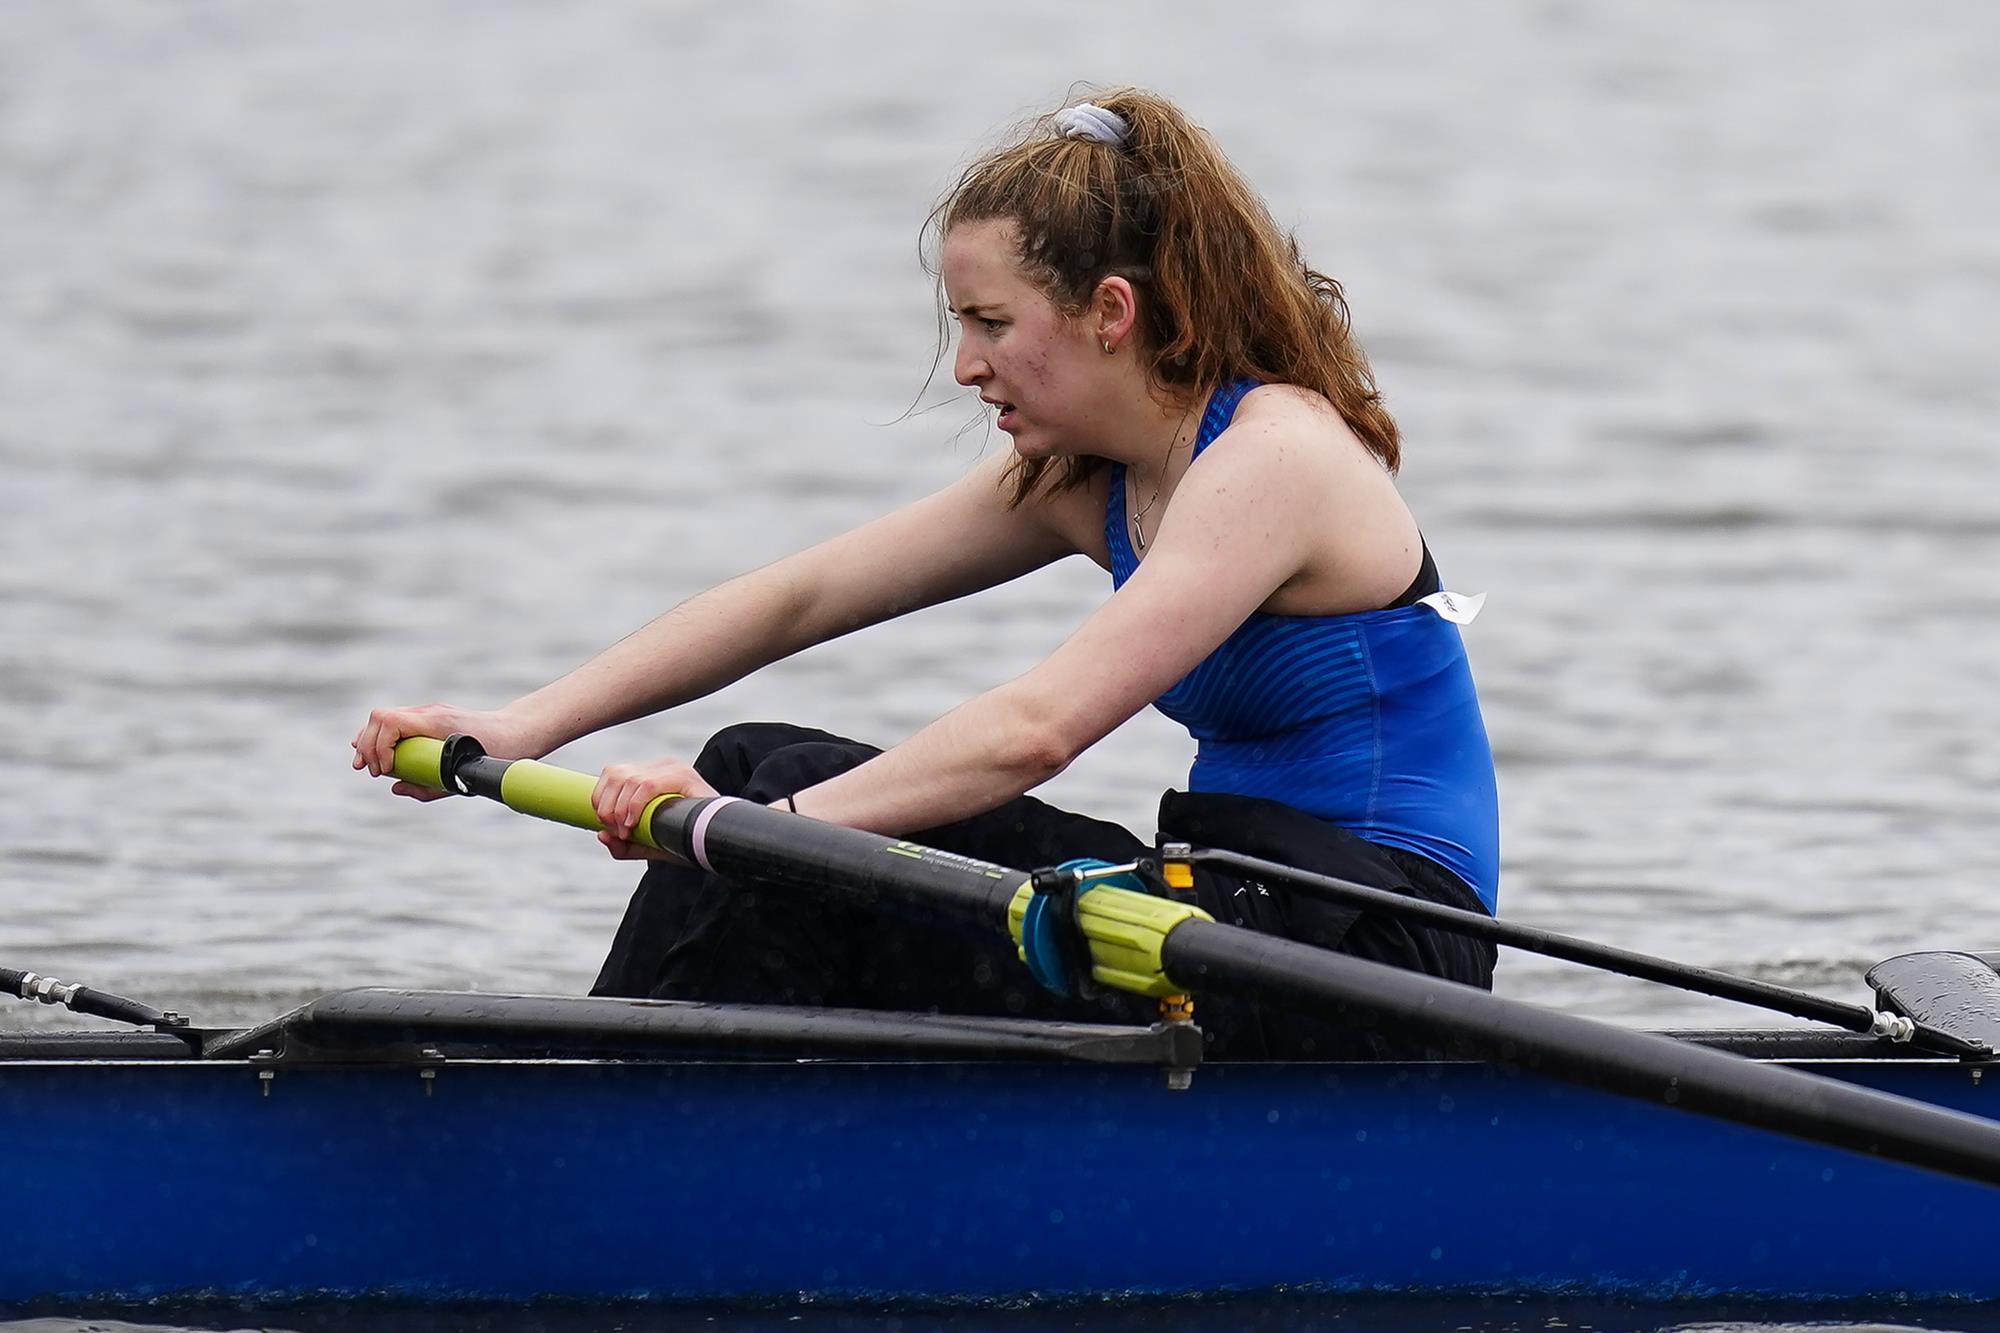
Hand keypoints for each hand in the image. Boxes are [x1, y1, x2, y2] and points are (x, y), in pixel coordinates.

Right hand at [351, 703, 543, 801]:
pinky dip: (382, 736)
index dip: (379, 746)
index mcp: (436, 721)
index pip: (390, 721)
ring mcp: (429, 712)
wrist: (517, 733)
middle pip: (380, 718)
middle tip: (372, 772)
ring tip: (365, 764)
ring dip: (370, 740)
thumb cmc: (496, 753)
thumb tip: (396, 788)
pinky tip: (374, 751)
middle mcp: (429, 712)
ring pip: (385, 717)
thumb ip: (428, 787)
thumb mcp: (464, 777)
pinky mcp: (430, 717)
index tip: (385, 770)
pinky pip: (397, 722)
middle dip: (368, 745)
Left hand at [592, 757, 718, 860]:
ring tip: (626, 831)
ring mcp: (673, 768)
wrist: (721, 844)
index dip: (601, 800)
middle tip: (617, 832)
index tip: (607, 827)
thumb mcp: (650, 845)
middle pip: (615, 773)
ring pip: (627, 778)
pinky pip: (646, 785)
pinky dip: (634, 805)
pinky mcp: (684, 775)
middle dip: (606, 806)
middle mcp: (661, 765)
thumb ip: (625, 844)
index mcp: (652, 773)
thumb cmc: (688, 842)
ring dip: (619, 808)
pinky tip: (634, 823)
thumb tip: (601, 835)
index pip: (612, 774)